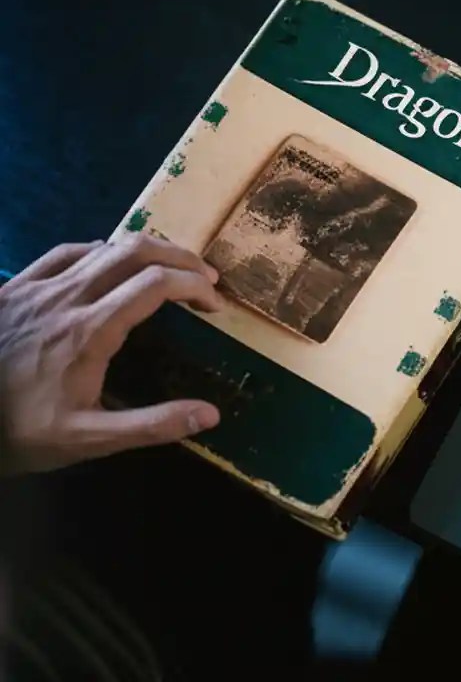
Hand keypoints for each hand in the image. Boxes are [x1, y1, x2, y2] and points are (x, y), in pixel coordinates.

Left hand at [0, 235, 223, 474]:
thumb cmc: (20, 431)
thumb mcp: (89, 440)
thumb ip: (152, 425)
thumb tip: (211, 415)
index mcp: (90, 331)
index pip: (156, 285)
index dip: (195, 287)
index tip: (215, 306)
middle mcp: (66, 297)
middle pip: (134, 252)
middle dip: (180, 258)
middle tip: (206, 277)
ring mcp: (36, 287)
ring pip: (102, 245)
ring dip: (146, 252)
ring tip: (169, 269)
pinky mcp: (14, 287)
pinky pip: (65, 253)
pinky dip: (101, 250)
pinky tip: (109, 263)